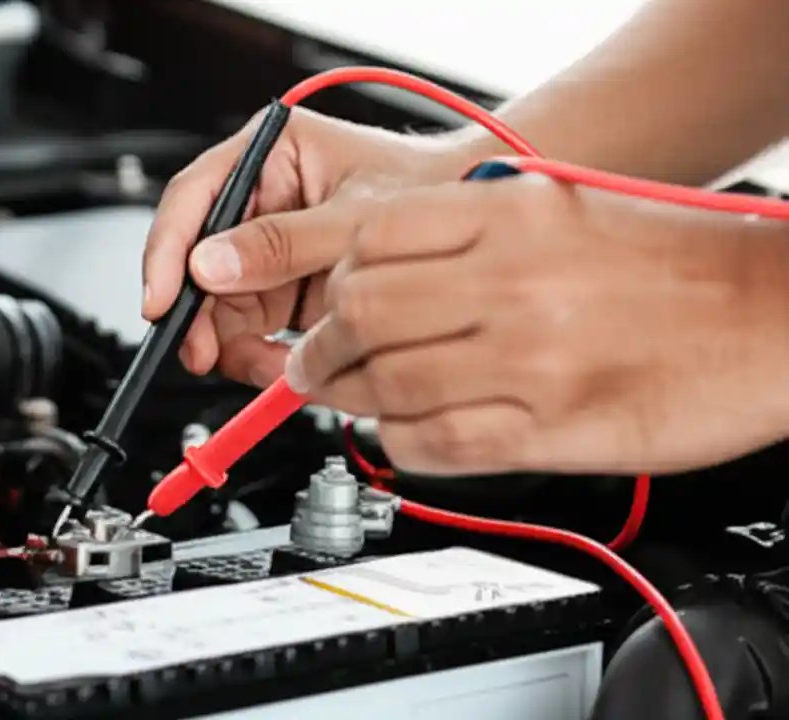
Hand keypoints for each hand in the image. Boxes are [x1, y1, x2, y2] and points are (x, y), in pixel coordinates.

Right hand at [142, 107, 476, 386]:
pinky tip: (284, 365)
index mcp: (268, 156)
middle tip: (205, 353)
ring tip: (272, 365)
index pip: (193, 199)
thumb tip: (209, 267)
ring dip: (233, 344)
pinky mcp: (283, 289)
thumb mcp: (354, 217)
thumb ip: (283, 243)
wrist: (476, 229)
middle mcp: (259, 201)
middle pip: (196, 262)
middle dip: (200, 314)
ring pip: (218, 305)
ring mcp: (270, 250)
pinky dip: (259, 356)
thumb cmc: (429, 195)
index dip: (167, 253)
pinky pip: (248, 329)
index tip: (160, 301)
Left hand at [284, 174, 788, 475]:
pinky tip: (405, 433)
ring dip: (350, 399)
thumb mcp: (562, 206)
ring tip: (350, 401)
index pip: (369, 237)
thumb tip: (374, 268)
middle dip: (322, 346)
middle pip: (361, 312)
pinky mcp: (549, 428)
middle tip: (315, 364)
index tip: (318, 303)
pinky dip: (400, 443)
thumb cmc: (671, 261)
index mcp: (511, 213)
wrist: (773, 314)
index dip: (325, 276)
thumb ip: (467, 230)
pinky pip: (434, 442)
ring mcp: (529, 357)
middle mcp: (512, 280)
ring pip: (386, 383)